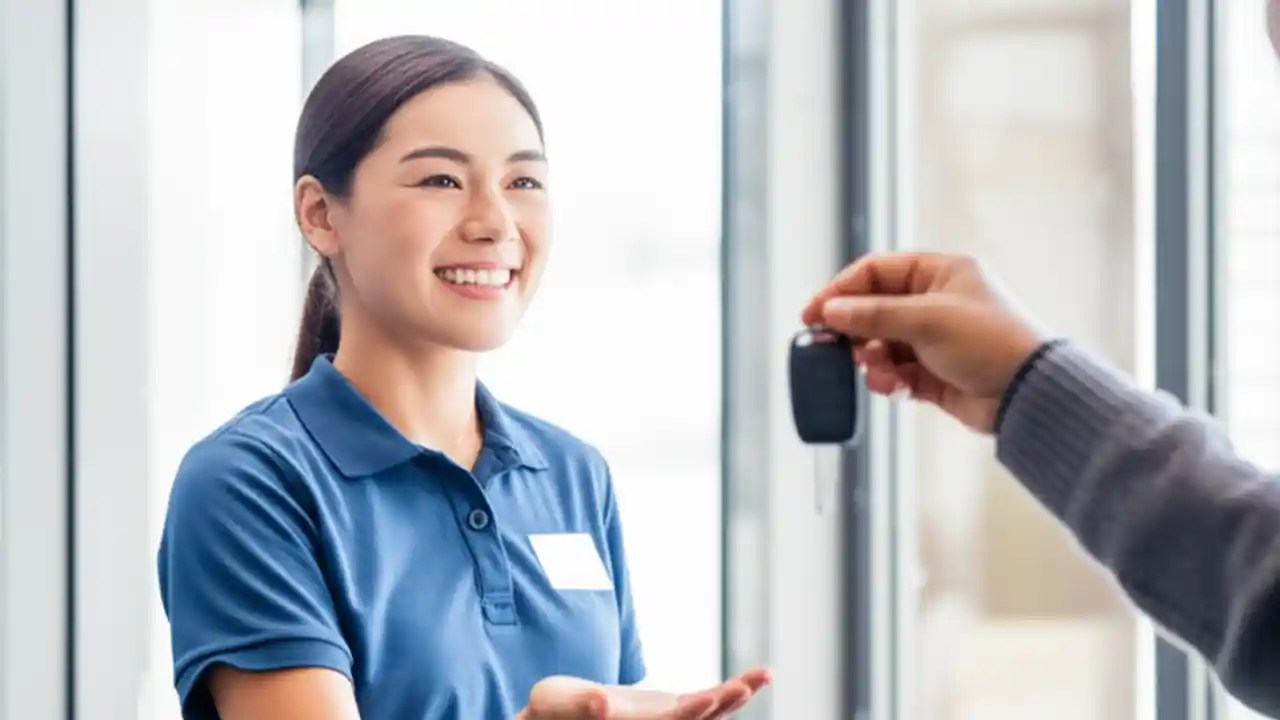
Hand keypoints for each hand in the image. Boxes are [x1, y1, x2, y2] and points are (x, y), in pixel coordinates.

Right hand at [516, 668, 770, 719]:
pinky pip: (707, 702)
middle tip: (749, 683)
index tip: (715, 694)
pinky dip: (729, 691)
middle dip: (725, 702)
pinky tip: (755, 678)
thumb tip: (601, 704)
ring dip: (736, 695)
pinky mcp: (672, 711)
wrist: (557, 718)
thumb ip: (578, 704)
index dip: (694, 711)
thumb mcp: (554, 703)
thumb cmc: (549, 713)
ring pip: (710, 713)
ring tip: (764, 674)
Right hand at [802, 252, 1045, 432]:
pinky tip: (895, 388)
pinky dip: (890, 381)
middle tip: (830, 347)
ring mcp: (936, 340)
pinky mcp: (936, 374)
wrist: (1028, 394)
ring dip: (873, 360)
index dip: (842, 290)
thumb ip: (874, 315)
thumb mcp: (926, 320)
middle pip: (875, 310)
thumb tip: (830, 311)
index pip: (877, 272)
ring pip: (882, 345)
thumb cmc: (988, 342)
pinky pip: (897, 373)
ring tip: (878, 371)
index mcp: (941, 273)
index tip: (814, 314)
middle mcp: (936, 303)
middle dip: (854, 331)